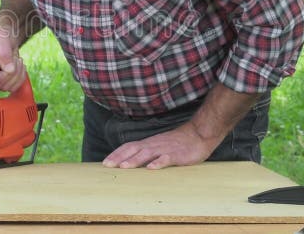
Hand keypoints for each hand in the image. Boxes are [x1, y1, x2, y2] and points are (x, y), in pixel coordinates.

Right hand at [0, 35, 26, 92]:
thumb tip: (9, 70)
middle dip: (11, 72)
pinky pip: (13, 87)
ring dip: (17, 74)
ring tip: (17, 60)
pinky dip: (20, 77)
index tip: (4, 68)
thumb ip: (4, 52)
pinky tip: (19, 66)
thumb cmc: (0, 32)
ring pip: (7, 87)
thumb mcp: (1, 38)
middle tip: (15, 59)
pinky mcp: (2, 81)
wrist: (7, 35)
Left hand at [102, 122, 219, 169]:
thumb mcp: (159, 146)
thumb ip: (147, 152)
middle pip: (133, 149)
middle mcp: (154, 145)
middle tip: (108, 165)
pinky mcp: (177, 154)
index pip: (129, 146)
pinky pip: (166, 158)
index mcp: (149, 143)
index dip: (117, 154)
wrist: (198, 134)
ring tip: (124, 167)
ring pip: (147, 153)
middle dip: (120, 157)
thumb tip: (132, 160)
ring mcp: (165, 149)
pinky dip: (158, 163)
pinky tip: (151, 168)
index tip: (105, 162)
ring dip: (135, 160)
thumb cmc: (178, 143)